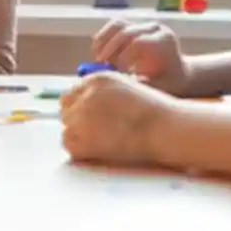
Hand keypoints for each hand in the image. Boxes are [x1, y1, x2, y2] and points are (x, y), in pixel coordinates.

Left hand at [61, 72, 175, 165]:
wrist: (165, 127)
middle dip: (77, 120)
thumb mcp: (126, 88)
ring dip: (79, 135)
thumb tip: (84, 108)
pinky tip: (98, 149)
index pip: (72, 94)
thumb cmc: (153, 112)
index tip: (90, 119)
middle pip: (65, 110)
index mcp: (97, 80)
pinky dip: (80, 149)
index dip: (80, 108)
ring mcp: (83, 116)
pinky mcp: (84, 138)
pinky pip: (69, 144)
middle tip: (95, 132)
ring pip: (67, 127)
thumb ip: (103, 94)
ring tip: (101, 141)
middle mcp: (86, 95)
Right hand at [92, 19, 191, 94]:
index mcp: (164, 41)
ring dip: (103, 41)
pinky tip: (98, 54)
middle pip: (126, 31)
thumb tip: (121, 82)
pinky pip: (114, 26)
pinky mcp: (133, 25)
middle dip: (111, 49)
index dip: (124, 56)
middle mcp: (154, 28)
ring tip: (97, 59)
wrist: (177, 72)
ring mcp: (143, 24)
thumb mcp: (161, 87)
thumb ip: (144, 85)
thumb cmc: (170, 82)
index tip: (117, 72)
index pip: (140, 42)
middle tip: (101, 66)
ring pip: (117, 24)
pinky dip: (103, 38)